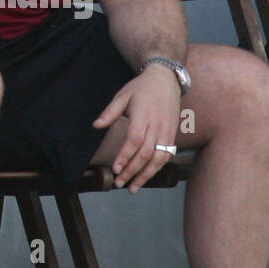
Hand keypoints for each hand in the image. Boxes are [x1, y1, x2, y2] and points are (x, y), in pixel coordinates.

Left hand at [93, 66, 180, 192]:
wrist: (166, 80)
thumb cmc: (141, 88)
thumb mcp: (123, 95)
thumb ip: (110, 112)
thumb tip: (95, 125)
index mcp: (143, 115)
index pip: (134, 140)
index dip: (125, 156)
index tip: (115, 168)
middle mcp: (157, 125)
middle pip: (145, 153)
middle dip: (132, 171)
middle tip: (119, 182)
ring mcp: (167, 131)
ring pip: (158, 158)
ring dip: (145, 175)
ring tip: (132, 187)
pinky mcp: (172, 135)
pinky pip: (166, 156)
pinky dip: (156, 168)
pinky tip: (145, 176)